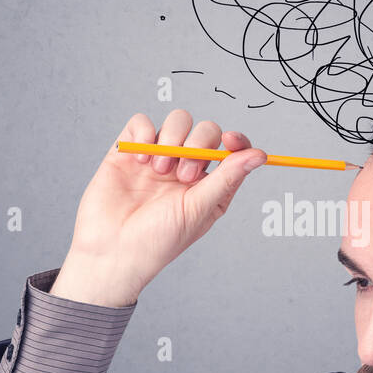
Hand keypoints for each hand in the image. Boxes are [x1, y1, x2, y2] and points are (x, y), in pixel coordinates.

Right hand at [51, 109, 265, 305]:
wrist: (112, 251)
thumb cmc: (158, 241)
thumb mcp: (199, 210)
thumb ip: (228, 178)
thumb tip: (260, 155)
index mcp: (209, 184)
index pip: (232, 150)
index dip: (236, 141)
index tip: (231, 141)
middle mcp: (186, 167)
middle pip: (206, 131)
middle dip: (197, 146)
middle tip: (183, 175)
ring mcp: (158, 157)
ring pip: (178, 121)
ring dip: (171, 140)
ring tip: (159, 170)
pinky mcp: (129, 150)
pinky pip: (142, 122)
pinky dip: (145, 133)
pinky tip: (140, 159)